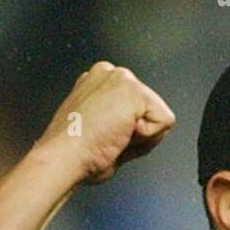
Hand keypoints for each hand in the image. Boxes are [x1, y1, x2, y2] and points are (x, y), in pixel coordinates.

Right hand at [33, 62, 176, 186]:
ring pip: (159, 116)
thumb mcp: (101, 133)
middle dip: (140, 134)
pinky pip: (164, 122)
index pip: (138, 111)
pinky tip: (121, 134)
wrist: (64, 156)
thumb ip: (123, 125)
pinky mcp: (132, 89)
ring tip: (113, 138)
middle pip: (152, 112)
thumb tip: (143, 129)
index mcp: (99, 82)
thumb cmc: (77, 154)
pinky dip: (148, 137)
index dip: (131, 135)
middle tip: (110, 140)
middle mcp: (109, 73)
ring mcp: (121, 78)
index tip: (104, 139)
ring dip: (143, 137)